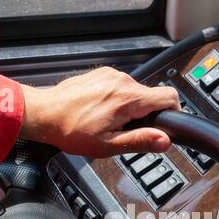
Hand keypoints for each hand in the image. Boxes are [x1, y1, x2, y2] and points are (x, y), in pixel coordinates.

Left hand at [20, 67, 177, 157]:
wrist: (44, 113)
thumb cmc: (70, 130)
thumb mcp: (108, 145)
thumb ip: (140, 141)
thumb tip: (164, 141)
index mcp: (128, 98)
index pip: (169, 96)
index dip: (174, 112)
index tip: (166, 124)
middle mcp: (122, 81)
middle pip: (152, 96)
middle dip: (146, 114)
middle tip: (126, 131)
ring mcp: (111, 75)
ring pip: (136, 91)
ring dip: (130, 107)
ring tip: (109, 122)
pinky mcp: (102, 73)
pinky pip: (121, 86)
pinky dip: (118, 99)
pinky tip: (101, 111)